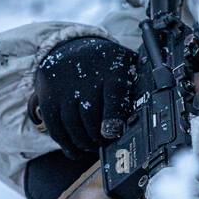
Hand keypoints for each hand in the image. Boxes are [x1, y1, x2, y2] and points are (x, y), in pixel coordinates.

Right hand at [33, 35, 137, 159]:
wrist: (68, 47)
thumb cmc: (105, 63)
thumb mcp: (124, 64)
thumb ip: (136, 85)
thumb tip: (151, 110)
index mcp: (112, 67)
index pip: (113, 91)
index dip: (112, 114)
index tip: (112, 132)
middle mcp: (84, 76)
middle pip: (90, 114)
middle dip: (99, 136)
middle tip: (106, 145)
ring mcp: (63, 88)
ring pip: (72, 124)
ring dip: (83, 142)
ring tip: (93, 147)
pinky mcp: (47, 98)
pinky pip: (55, 127)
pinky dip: (66, 144)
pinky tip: (75, 151)